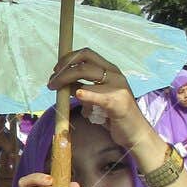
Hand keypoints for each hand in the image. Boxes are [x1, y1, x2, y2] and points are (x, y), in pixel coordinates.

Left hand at [48, 48, 156, 165]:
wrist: (135, 133)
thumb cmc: (115, 115)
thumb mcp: (98, 97)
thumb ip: (84, 87)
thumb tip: (63, 84)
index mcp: (110, 70)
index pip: (87, 54)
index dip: (68, 58)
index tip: (56, 69)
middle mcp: (114, 75)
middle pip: (83, 63)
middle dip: (63, 70)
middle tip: (52, 82)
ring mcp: (117, 87)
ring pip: (87, 75)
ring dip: (67, 82)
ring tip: (57, 91)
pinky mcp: (117, 103)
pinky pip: (99, 95)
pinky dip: (87, 94)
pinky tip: (78, 94)